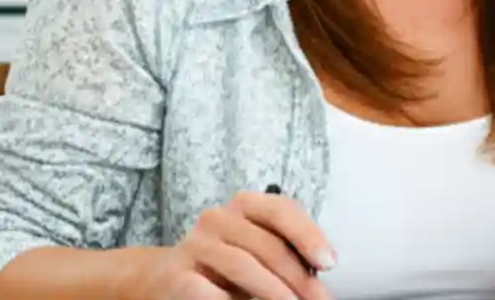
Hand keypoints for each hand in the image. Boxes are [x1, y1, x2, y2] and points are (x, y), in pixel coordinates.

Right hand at [124, 190, 336, 299]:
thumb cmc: (227, 264)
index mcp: (244, 204)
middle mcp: (217, 218)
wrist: (166, 279)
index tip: (328, 262)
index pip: (282, 210)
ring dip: (273, 290)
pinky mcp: (176, 275)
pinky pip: (208, 290)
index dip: (308, 235)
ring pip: (243, 265)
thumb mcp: (259, 249)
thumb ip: (286, 253)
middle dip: (298, 276)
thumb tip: (319, 275)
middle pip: (267, 244)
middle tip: (317, 298)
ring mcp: (194, 245)